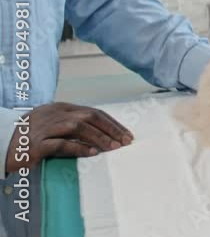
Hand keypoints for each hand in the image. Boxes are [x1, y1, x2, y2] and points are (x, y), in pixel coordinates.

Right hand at [5, 102, 133, 171]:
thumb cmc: (29, 137)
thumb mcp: (52, 126)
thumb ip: (72, 125)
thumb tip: (100, 135)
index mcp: (60, 108)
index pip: (93, 112)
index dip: (112, 123)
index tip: (126, 134)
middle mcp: (54, 114)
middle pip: (90, 117)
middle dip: (111, 129)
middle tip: (126, 141)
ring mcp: (45, 128)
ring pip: (79, 128)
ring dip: (100, 138)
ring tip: (114, 148)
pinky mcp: (36, 144)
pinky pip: (62, 144)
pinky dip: (79, 148)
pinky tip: (93, 153)